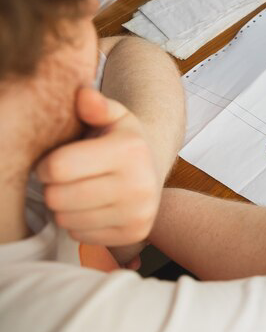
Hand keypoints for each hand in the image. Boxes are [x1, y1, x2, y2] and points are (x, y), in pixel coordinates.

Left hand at [37, 87, 161, 246]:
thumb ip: (95, 105)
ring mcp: (140, 212)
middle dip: (54, 187)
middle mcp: (140, 184)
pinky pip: (81, 235)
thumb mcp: (112, 116)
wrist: (153, 168)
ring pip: (66, 220)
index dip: (47, 165)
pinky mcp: (135, 232)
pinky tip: (94, 207)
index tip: (56, 161)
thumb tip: (84, 95)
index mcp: (131, 150)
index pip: (58, 168)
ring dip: (65, 207)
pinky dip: (79, 223)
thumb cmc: (122, 141)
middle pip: (58, 198)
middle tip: (69, 178)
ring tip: (81, 191)